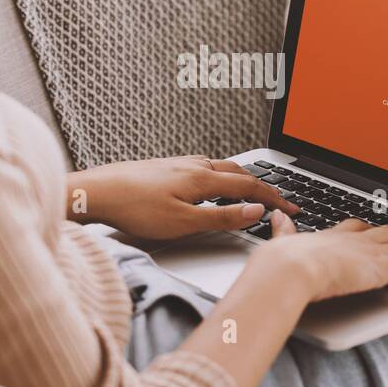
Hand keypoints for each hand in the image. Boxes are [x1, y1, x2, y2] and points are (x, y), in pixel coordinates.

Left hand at [66, 155, 299, 239]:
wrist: (95, 192)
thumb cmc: (134, 209)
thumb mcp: (184, 222)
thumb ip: (222, 217)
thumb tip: (256, 211)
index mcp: (203, 178)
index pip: (250, 185)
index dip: (274, 197)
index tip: (291, 207)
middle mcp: (193, 165)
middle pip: (238, 171)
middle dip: (262, 184)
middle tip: (277, 198)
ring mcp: (177, 164)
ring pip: (219, 167)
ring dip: (240, 178)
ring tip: (249, 190)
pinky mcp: (162, 168)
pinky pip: (201, 168)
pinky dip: (218, 176)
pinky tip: (207, 186)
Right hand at [253, 211, 387, 302]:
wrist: (290, 269)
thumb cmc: (281, 263)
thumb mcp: (281, 244)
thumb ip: (283, 232)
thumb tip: (278, 217)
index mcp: (332, 236)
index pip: (358, 229)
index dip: (372, 231)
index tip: (379, 231)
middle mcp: (355, 240)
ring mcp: (371, 251)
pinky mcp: (383, 266)